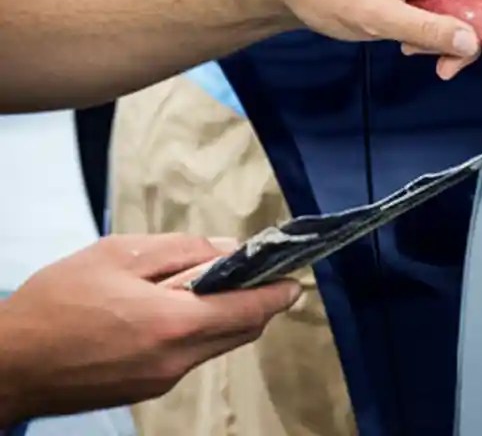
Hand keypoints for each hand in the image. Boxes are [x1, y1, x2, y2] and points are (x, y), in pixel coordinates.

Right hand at [0, 234, 300, 425]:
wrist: (7, 365)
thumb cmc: (54, 305)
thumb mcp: (117, 255)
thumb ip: (181, 250)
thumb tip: (228, 250)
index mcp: (173, 324)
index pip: (250, 310)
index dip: (279, 292)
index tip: (296, 278)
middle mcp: (176, 359)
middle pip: (242, 331)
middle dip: (256, 302)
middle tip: (257, 273)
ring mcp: (163, 379)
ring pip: (217, 344)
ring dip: (225, 315)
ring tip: (206, 284)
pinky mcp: (147, 388)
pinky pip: (191, 355)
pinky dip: (197, 330)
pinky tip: (173, 308)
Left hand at [263, 0, 481, 79]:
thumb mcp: (378, 16)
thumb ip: (427, 30)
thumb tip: (470, 43)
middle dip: (473, 26)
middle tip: (460, 58)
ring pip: (461, 6)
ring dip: (450, 36)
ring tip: (423, 54)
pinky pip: (442, 14)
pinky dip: (435, 35)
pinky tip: (412, 46)